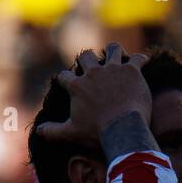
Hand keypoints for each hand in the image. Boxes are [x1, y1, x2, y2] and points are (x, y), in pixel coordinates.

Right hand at [35, 45, 151, 145]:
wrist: (123, 129)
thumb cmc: (96, 132)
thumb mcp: (72, 132)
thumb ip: (54, 131)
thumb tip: (38, 131)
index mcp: (77, 86)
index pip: (65, 77)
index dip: (65, 80)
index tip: (67, 83)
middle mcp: (93, 72)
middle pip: (86, 56)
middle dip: (87, 60)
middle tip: (93, 68)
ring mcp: (114, 69)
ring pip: (113, 49)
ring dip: (114, 52)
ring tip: (118, 57)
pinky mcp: (132, 71)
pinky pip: (137, 58)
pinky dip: (140, 59)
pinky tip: (143, 62)